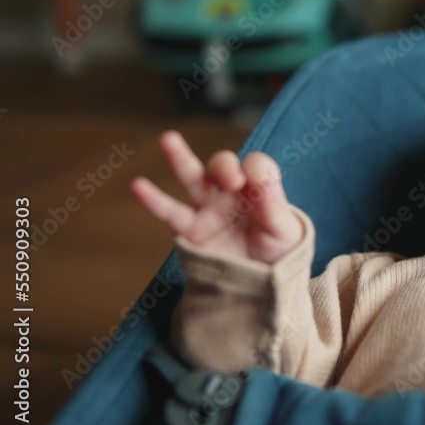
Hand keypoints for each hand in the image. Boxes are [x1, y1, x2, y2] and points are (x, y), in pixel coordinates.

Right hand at [130, 130, 301, 263]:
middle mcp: (232, 194)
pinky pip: (171, 213)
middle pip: (222, 165)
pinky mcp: (192, 231)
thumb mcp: (285, 230)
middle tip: (232, 180)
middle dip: (224, 166)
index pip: (256, 165)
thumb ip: (272, 203)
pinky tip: (138, 186)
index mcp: (260, 189)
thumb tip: (254, 173)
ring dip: (180, 158)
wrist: (263, 286)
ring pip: (193, 178)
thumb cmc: (280, 253)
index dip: (256, 170)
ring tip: (168, 139)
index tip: (256, 184)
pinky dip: (154, 201)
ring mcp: (210, 210)